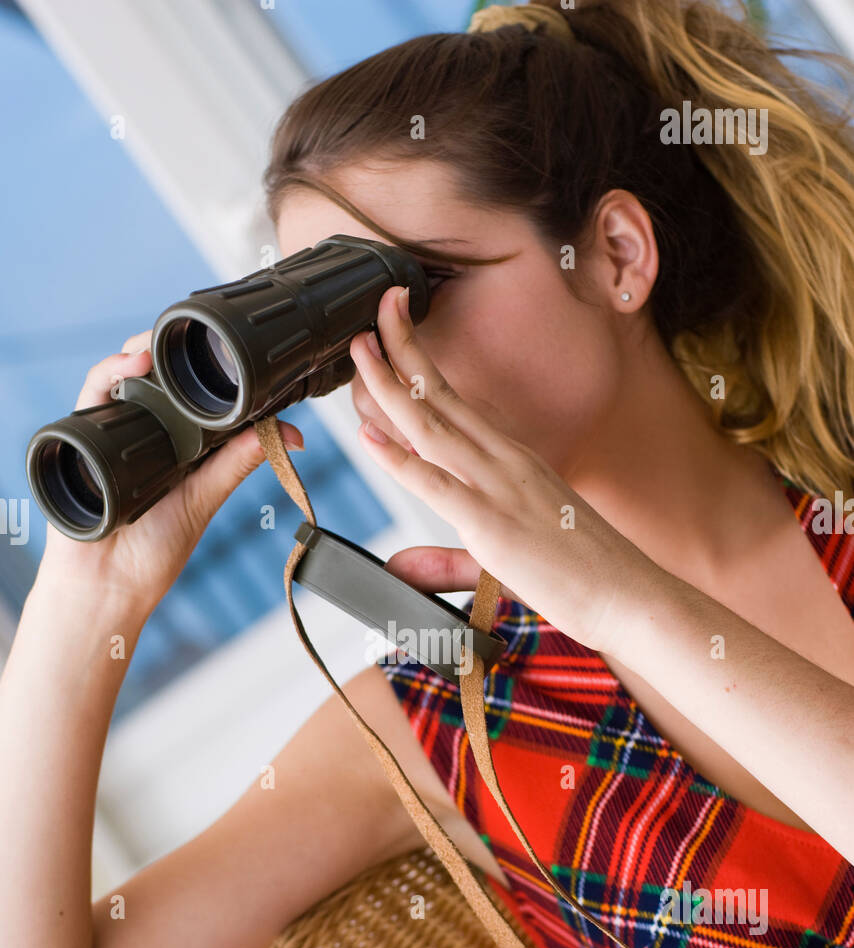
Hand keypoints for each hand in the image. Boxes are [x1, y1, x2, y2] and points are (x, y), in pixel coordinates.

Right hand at [38, 330, 304, 614]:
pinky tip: (134, 365)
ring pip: (125, 372)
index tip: (237, 347)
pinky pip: (92, 392)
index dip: (209, 363)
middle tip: (202, 334)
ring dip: (144, 348)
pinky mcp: (83, 435)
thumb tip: (292, 434)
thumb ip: (239, 461)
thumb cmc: (153, 550)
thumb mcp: (205, 498)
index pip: (191, 388)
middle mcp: (142, 429)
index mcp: (176, 440)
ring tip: (166, 342)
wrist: (108, 584)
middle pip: (155, 372)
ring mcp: (111, 429)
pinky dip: (110, 372)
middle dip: (173, 345)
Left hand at [349, 287, 654, 656]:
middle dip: (404, 347)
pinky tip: (368, 435)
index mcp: (513, 460)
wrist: (633, 596)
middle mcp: (505, 461)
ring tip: (360, 348)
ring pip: (431, 425)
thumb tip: (399, 567)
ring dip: (391, 384)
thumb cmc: (585, 575)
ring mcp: (500, 487)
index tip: (395, 330)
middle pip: (442, 395)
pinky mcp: (492, 524)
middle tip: (378, 306)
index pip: (456, 401)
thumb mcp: (505, 557)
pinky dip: (398, 458)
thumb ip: (444, 560)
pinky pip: (436, 484)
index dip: (421, 363)